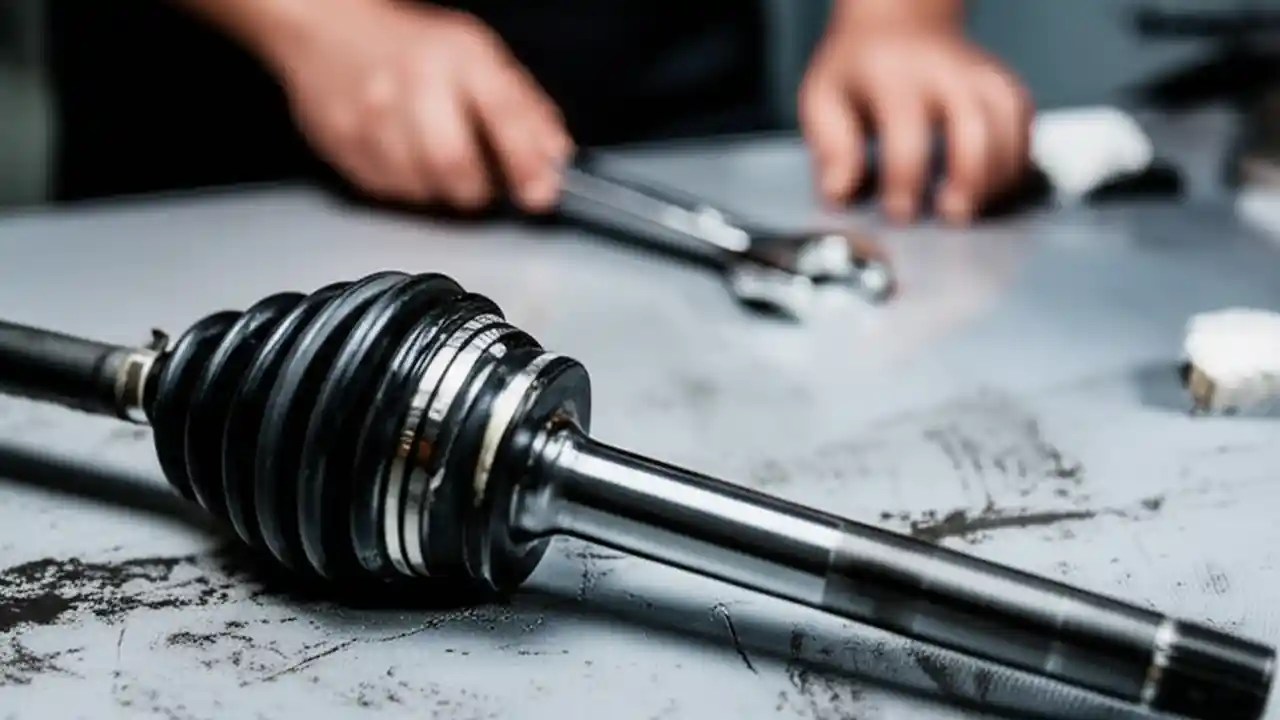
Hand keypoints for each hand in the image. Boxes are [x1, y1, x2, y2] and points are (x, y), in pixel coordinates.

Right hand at [262, 1, 571, 211]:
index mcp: (458, 56)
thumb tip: (557, 157)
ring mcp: (372, 115)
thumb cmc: (414, 47)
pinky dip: (409, 186)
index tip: (540, 194)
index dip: (527, 163)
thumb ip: (524, 108)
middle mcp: (414, 82)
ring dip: (442, 190)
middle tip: (482, 183)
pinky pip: (390, 192)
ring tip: (438, 159)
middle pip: (454, 165)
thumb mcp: (480, 58)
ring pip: (422, 188)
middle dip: (478, 189)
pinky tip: (406, 157)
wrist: (330, 29)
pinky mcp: (344, 144)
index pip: (504, 115)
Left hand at [799, 10, 1031, 224]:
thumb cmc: (857, 70)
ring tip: (977, 208)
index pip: (907, 136)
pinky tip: (996, 186)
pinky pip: (1025, 121)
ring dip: (999, 175)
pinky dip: (1018, 158)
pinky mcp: (1002, 82)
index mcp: (893, 76)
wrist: (896, 23)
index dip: (906, 183)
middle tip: (953, 215)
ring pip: (1010, 124)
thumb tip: (840, 192)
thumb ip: (832, 146)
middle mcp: (944, 70)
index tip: (900, 212)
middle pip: (974, 127)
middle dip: (969, 179)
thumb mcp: (824, 98)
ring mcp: (979, 73)